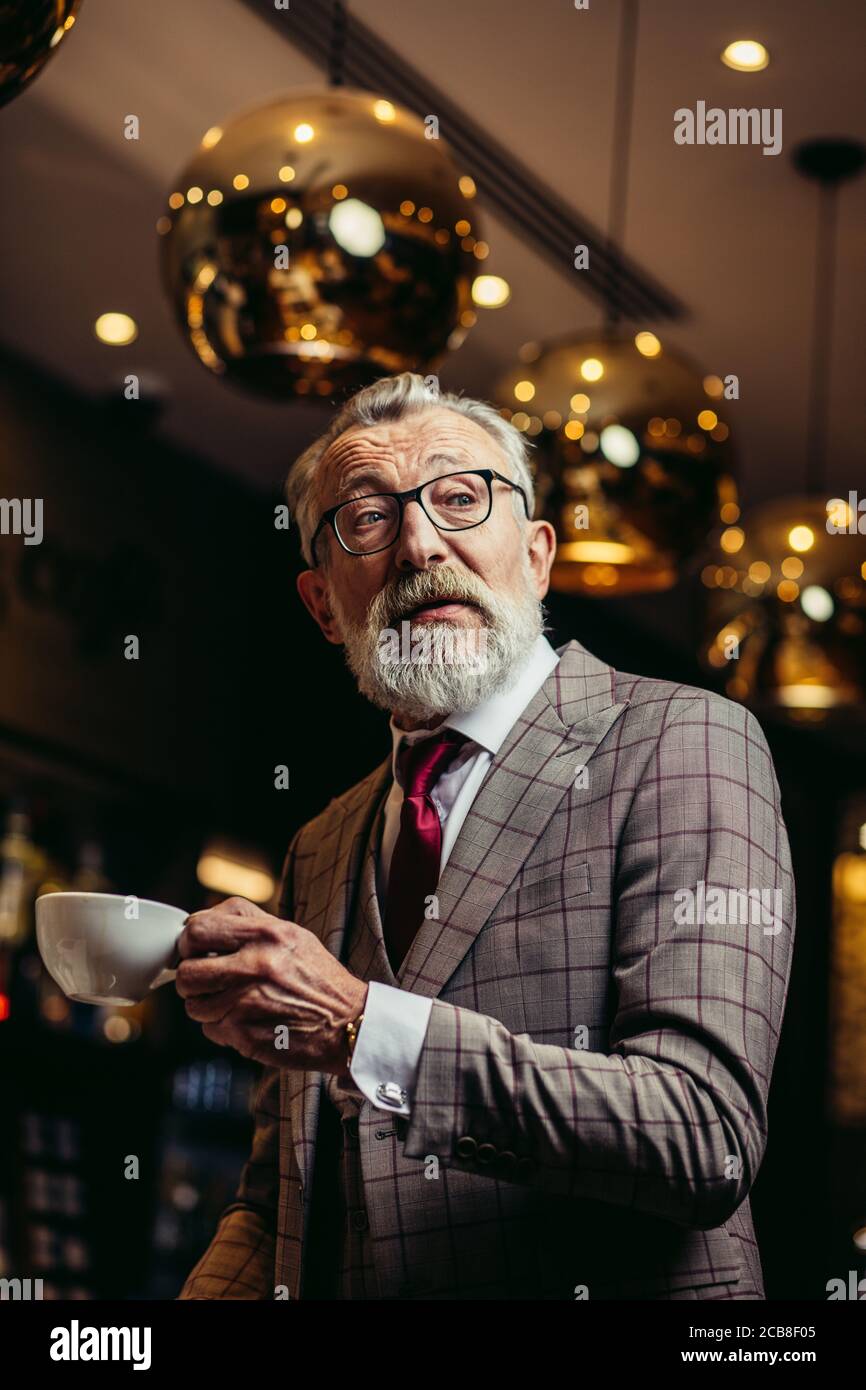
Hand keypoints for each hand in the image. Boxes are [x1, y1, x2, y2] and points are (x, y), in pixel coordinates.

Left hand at [174, 897, 368, 1074]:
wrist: (348, 1023)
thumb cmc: (317, 979)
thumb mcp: (291, 934)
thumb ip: (246, 923)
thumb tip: (197, 924)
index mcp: (266, 935)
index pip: (198, 929)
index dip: (190, 941)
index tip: (196, 950)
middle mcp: (255, 966)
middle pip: (188, 972)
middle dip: (192, 978)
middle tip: (207, 981)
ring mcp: (247, 1002)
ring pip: (194, 1005)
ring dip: (207, 1006)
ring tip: (234, 1002)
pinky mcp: (245, 1034)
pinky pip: (210, 1029)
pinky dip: (223, 1028)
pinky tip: (247, 1021)